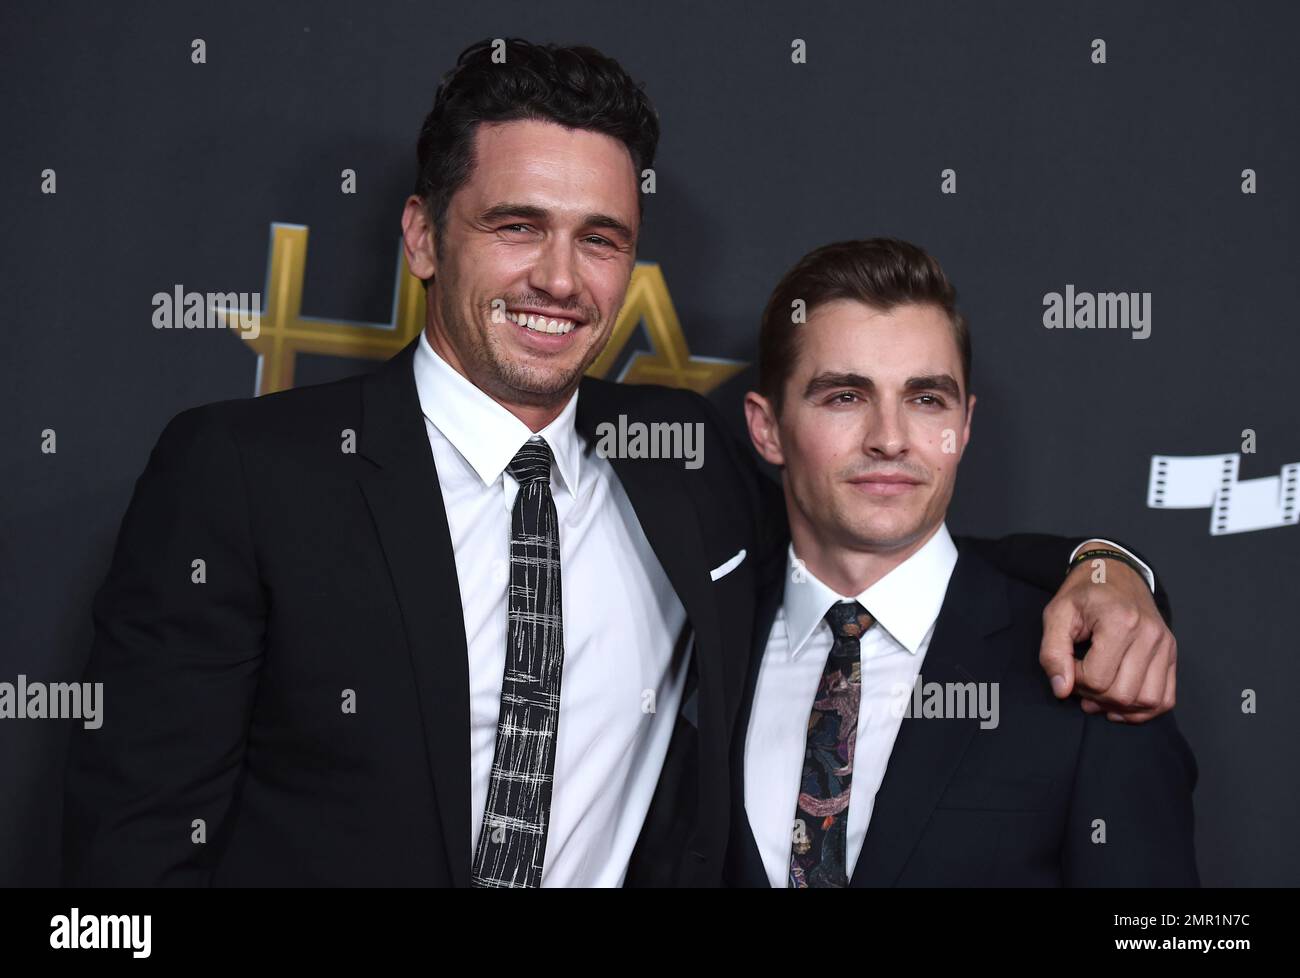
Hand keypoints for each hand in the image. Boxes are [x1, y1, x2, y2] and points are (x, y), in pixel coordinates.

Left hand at [1039, 542, 1176, 722]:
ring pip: (1147, 701)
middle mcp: (1149, 634)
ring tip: (1099, 694)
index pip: (1097, 679)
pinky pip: (1165, 698)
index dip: (1076, 680)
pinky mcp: (1171, 653)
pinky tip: (1121, 705)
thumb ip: (1052, 652)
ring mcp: (1165, 644)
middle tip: (1080, 680)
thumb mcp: (1056, 615)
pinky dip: (1143, 710)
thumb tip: (1062, 690)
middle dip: (1094, 696)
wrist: (1114, 573)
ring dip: (1119, 707)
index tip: (1069, 664)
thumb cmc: (1083, 594)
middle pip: (1123, 694)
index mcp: (1120, 621)